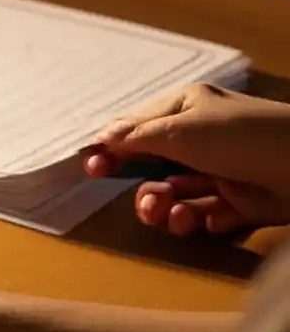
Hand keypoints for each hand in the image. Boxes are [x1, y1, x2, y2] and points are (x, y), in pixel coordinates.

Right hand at [84, 83, 289, 234]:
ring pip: (175, 196)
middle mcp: (201, 140)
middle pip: (153, 168)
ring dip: (167, 209)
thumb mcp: (179, 130)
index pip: (138, 130)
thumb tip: (100, 137)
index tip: (91, 168)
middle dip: (145, 190)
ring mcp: (221, 171)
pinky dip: (198, 220)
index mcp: (186, 110)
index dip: (112, 149)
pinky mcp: (240, 203)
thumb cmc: (240, 136)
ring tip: (173, 215)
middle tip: (148, 204)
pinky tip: (205, 221)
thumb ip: (135, 136)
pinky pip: (204, 215)